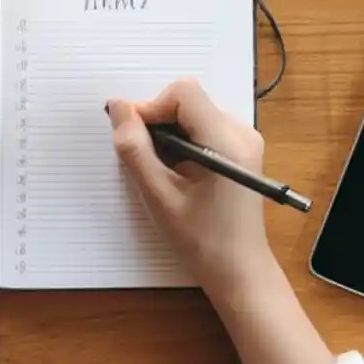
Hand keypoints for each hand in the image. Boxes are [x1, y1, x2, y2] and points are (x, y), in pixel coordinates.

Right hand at [108, 80, 336, 363]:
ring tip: (162, 170)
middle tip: (144, 158)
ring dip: (169, 132)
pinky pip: (204, 127)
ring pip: (194, 112)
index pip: (183, 93)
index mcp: (226, 141)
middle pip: (188, 101)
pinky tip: (178, 172)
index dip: (151, 107)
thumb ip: (135, 148)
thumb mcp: (159, 195)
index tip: (133, 137)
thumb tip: (118, 107)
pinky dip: (183, 140)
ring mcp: (245, 140)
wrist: (238, 270)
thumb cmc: (199, 239)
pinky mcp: (242, 150)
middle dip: (158, 121)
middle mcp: (242, 132)